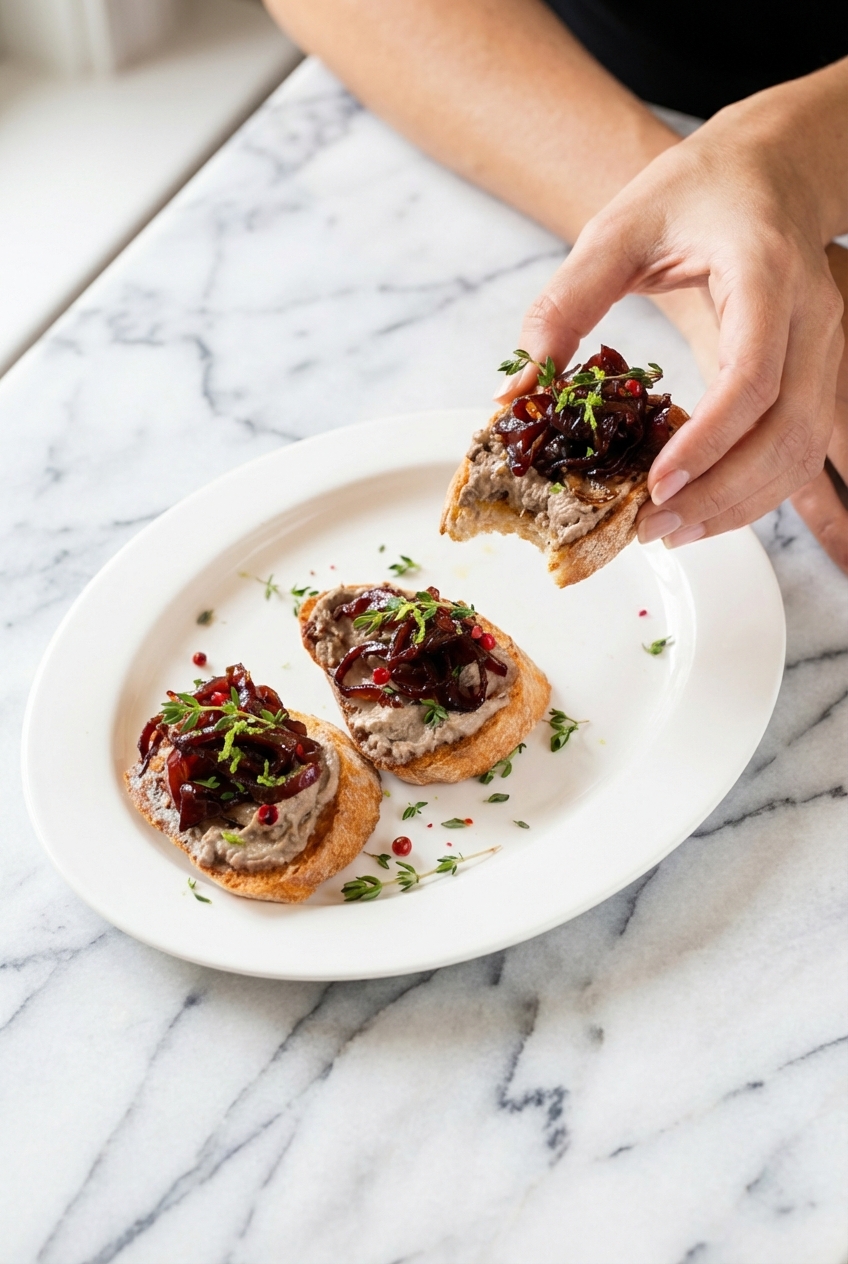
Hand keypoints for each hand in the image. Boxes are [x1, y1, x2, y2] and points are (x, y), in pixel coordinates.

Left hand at [497, 60, 847, 550]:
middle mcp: (812, 317)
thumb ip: (564, 305)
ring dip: (741, 504)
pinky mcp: (821, 374)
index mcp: (764, 272)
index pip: (752, 376)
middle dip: (722, 494)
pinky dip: (756, 490)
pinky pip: (799, 449)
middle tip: (651, 527)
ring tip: (672, 530)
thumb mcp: (615, 230)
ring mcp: (827, 349)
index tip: (656, 483)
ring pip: (801, 452)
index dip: (708, 441)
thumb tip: (516, 390)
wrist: (770, 168)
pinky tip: (703, 508)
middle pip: (787, 432)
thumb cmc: (694, 191)